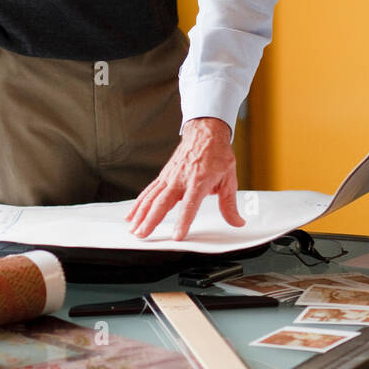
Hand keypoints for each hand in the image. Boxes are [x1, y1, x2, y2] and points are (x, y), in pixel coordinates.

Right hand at [127, 118, 244, 240]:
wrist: (205, 132)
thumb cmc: (217, 154)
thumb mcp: (229, 179)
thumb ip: (229, 205)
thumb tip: (237, 222)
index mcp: (199, 181)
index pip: (189, 205)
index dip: (183, 221)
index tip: (177, 235)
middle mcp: (180, 179)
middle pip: (162, 203)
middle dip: (151, 221)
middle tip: (143, 235)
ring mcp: (169, 177)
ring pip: (151, 198)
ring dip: (140, 215)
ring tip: (133, 230)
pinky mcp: (163, 175)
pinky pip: (148, 191)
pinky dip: (138, 204)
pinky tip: (131, 215)